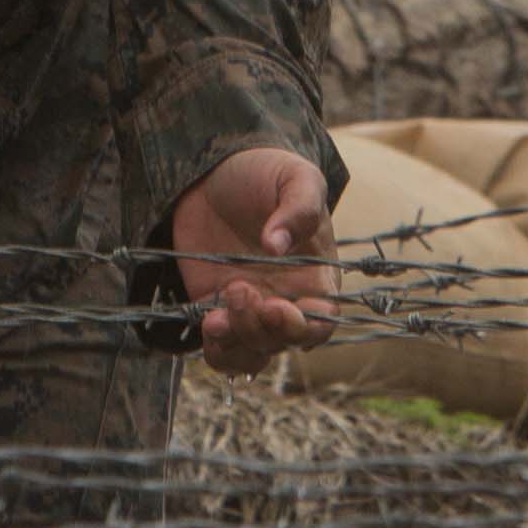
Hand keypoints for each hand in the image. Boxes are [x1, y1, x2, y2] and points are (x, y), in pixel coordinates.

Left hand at [167, 142, 336, 370]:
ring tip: (215, 317)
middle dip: (260, 329)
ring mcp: (250, 309)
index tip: (276, 305)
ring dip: (236, 346)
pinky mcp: (215, 308)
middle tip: (238, 289)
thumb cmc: (266, 173)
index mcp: (315, 277)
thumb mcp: (294, 177)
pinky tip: (207, 322)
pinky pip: (221, 348)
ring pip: (252, 355)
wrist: (216, 172)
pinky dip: (216, 349)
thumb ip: (297, 207)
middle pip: (282, 342)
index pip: (321, 321)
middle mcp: (286, 300)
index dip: (301, 326)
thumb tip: (277, 243)